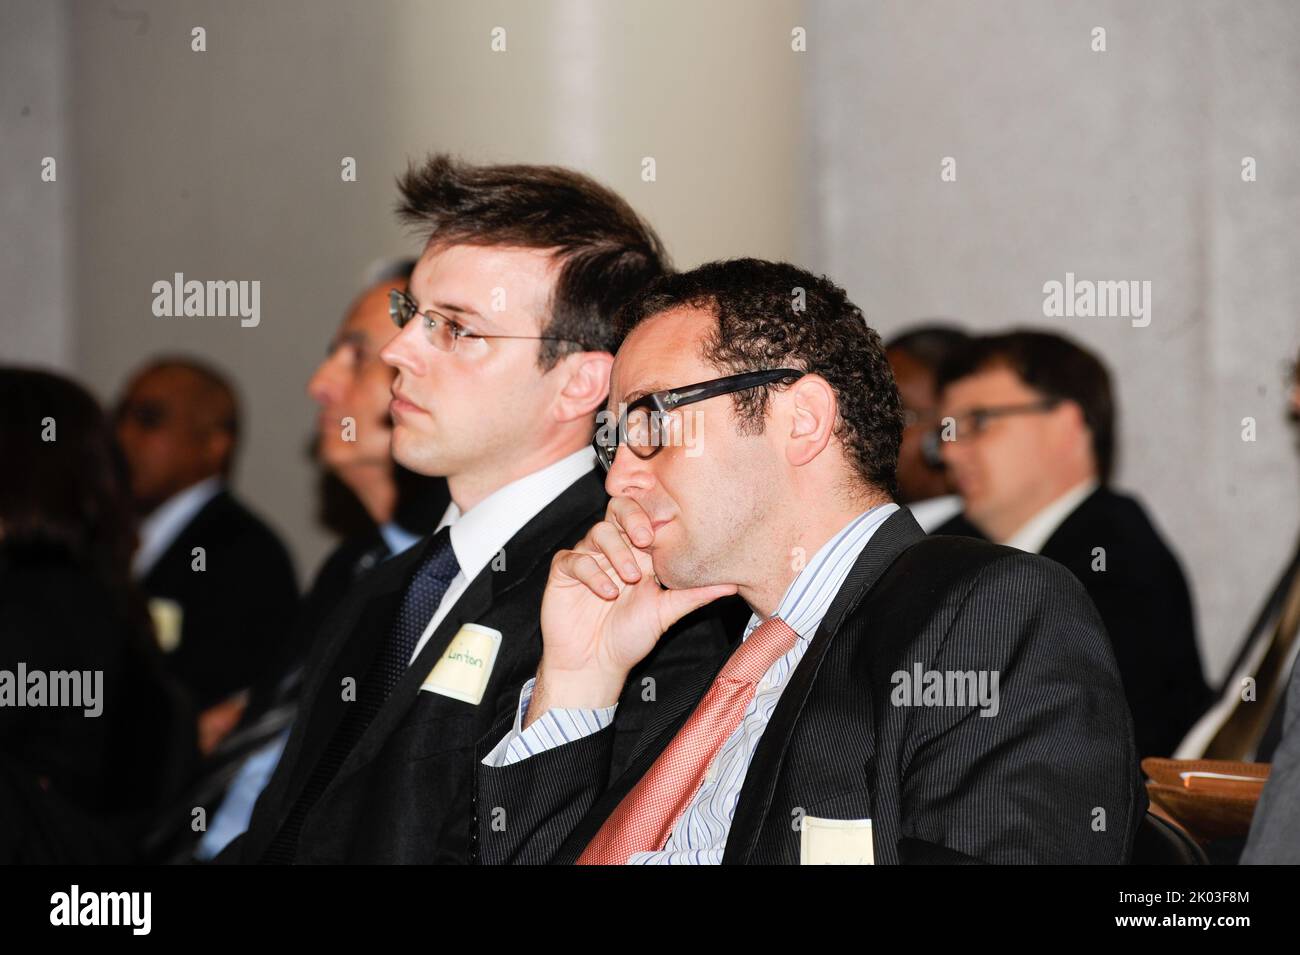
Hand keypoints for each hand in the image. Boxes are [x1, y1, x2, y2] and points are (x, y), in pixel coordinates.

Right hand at [528, 496, 736, 722]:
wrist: (594, 665)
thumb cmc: (629, 638)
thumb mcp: (667, 614)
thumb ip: (696, 595)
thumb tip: (733, 585)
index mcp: (640, 555)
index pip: (647, 518)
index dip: (656, 517)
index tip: (670, 527)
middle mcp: (614, 551)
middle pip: (619, 509)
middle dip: (634, 518)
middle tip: (645, 539)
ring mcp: (589, 559)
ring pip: (599, 531)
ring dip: (617, 551)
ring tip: (629, 578)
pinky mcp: (565, 571)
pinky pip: (575, 558)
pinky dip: (592, 572)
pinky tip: (607, 592)